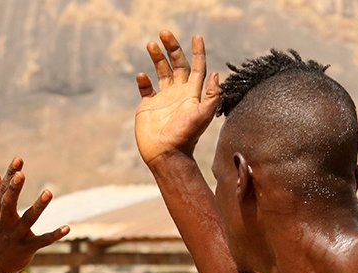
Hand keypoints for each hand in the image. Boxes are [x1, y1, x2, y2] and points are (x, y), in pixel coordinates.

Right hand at [0, 158, 69, 272]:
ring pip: (29, 219)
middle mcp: (6, 221)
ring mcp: (17, 235)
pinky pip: (43, 241)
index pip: (4, 189)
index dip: (10, 174)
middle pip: (9, 202)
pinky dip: (54, 235)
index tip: (19, 160)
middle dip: (14, 189)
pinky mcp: (28, 247)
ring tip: (48, 192)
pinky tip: (67, 228)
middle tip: (20, 175)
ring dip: (38, 206)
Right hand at [134, 31, 220, 167]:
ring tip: (151, 44)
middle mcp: (178, 94)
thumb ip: (211, 95)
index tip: (196, 37)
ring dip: (157, 58)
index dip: (197, 52)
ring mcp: (163, 99)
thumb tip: (215, 73)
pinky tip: (142, 75)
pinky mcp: (148, 107)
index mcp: (192, 94)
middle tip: (165, 33)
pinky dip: (143, 80)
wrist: (166, 154)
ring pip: (161, 72)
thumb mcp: (203, 115)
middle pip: (177, 65)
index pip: (197, 68)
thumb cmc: (186, 136)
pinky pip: (146, 89)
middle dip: (172, 48)